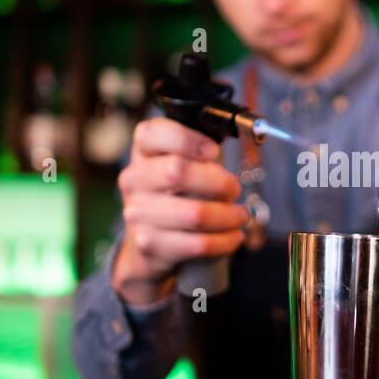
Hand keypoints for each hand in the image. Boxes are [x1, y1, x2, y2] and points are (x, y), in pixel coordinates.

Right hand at [112, 117, 249, 306]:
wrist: (149, 239)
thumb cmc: (176, 193)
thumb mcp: (184, 164)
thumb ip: (203, 149)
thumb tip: (245, 134)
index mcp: (142, 152)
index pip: (153, 133)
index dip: (187, 139)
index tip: (214, 151)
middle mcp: (133, 180)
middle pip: (177, 172)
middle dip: (218, 181)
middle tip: (234, 189)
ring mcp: (138, 214)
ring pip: (194, 214)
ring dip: (229, 216)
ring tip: (241, 216)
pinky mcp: (150, 245)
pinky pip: (198, 244)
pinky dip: (225, 241)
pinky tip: (234, 236)